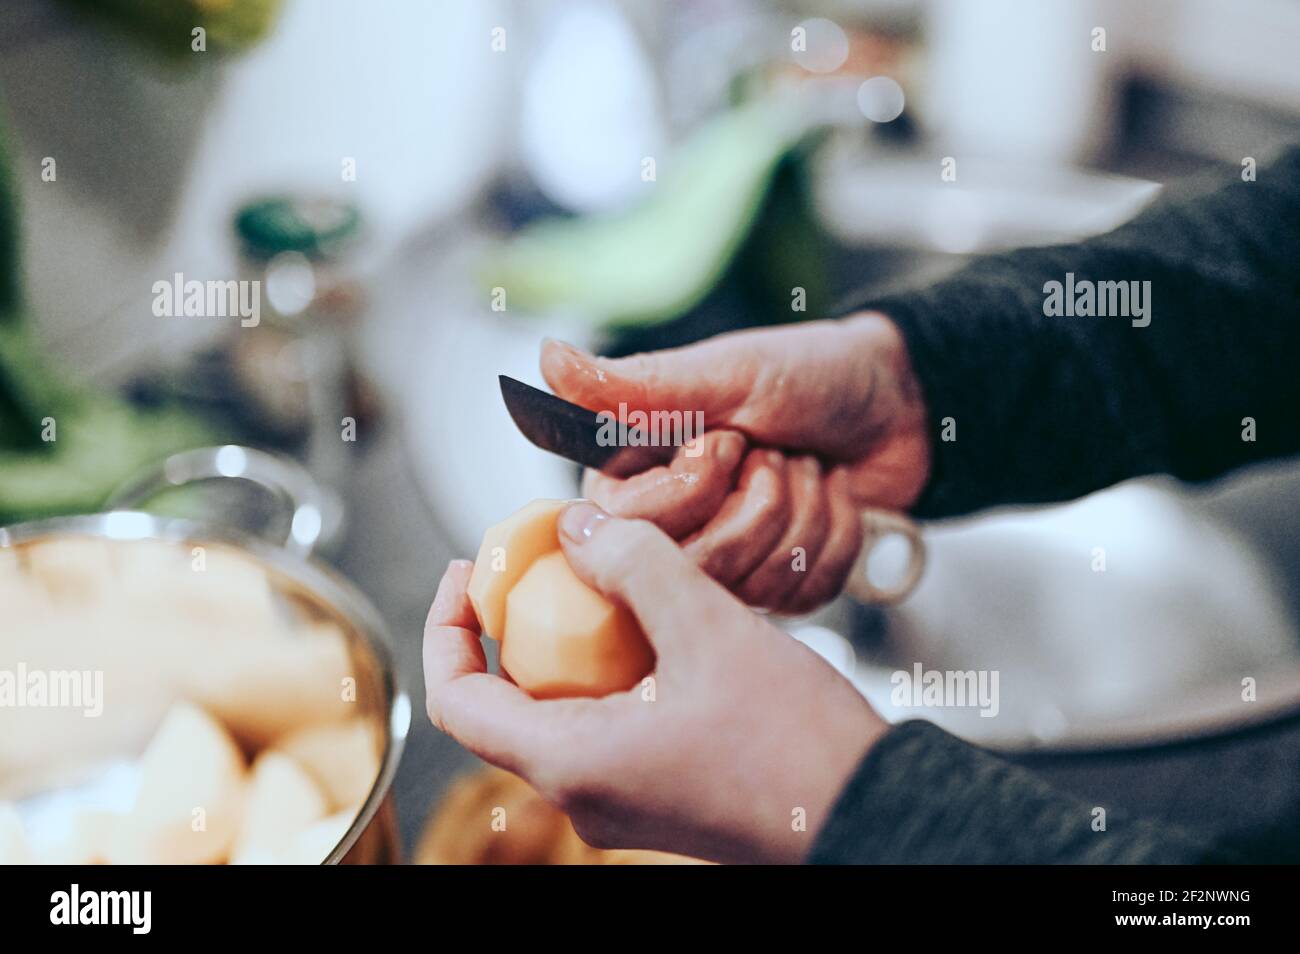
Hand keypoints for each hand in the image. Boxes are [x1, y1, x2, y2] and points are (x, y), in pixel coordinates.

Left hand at [423, 503, 888, 863]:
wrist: (871, 810)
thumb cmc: (796, 746)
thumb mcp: (710, 629)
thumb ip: (635, 565)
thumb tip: (576, 528)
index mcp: (572, 765)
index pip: (456, 701)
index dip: (447, 628)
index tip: (471, 572)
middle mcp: (584, 793)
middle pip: (508, 699)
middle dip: (518, 621)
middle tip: (548, 557)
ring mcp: (620, 796)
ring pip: (562, 707)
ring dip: (573, 640)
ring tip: (609, 578)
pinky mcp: (656, 789)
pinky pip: (607, 720)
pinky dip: (613, 666)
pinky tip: (657, 623)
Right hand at [540, 312, 930, 613]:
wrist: (897, 403)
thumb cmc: (807, 375)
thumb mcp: (723, 374)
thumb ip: (634, 387)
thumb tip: (547, 358)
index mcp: (635, 478)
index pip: (635, 529)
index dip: (695, 488)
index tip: (727, 439)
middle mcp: (671, 531)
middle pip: (697, 566)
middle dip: (758, 499)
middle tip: (774, 449)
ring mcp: (728, 567)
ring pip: (755, 584)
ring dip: (801, 509)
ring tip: (804, 465)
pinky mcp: (780, 592)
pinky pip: (803, 596)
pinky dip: (834, 535)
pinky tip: (833, 497)